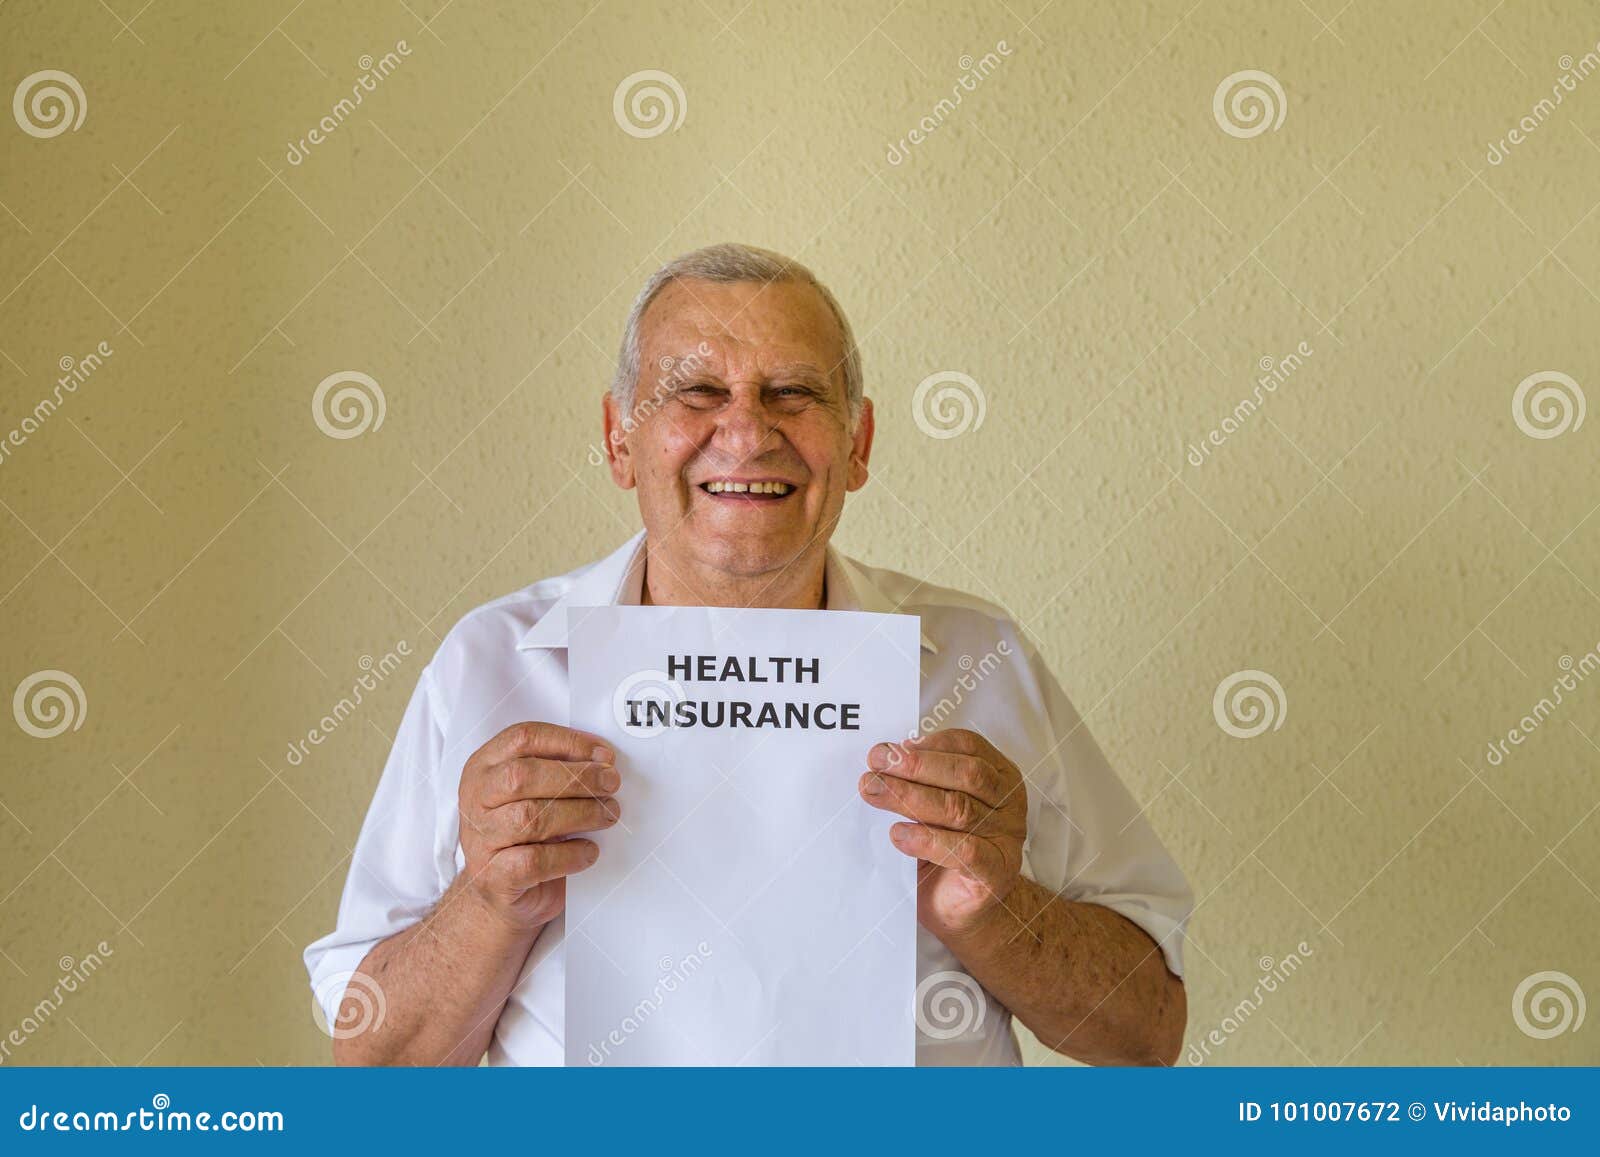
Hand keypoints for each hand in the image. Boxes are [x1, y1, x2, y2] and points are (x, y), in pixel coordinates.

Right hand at [458, 722, 620, 932]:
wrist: (499, 894)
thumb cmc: (524, 835)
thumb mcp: (534, 794)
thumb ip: (558, 771)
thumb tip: (603, 760)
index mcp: (484, 767)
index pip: (523, 738)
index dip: (567, 741)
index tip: (603, 754)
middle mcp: (475, 799)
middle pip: (522, 775)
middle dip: (576, 777)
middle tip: (611, 783)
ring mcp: (479, 838)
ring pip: (530, 817)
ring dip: (580, 814)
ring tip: (608, 815)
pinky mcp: (492, 876)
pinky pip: (534, 861)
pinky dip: (570, 855)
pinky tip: (589, 851)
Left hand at [858, 728, 1026, 940]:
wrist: (963, 909)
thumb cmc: (945, 850)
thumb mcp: (934, 807)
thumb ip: (923, 782)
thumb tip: (885, 757)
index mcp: (999, 776)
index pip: (969, 747)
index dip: (930, 745)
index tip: (891, 748)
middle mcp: (1008, 803)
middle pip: (966, 774)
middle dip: (916, 766)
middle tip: (876, 765)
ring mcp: (1006, 837)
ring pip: (959, 809)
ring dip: (910, 797)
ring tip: (874, 792)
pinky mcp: (997, 872)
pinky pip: (965, 851)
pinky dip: (928, 840)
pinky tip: (898, 835)